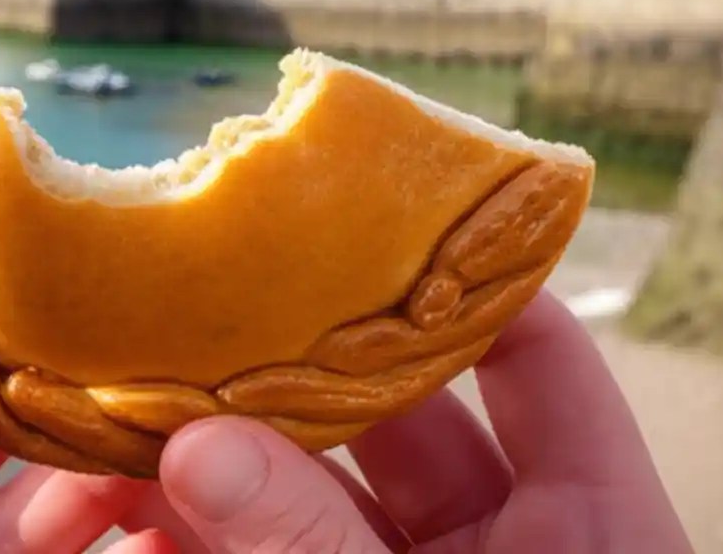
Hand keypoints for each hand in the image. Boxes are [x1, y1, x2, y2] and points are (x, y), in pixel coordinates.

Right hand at [119, 290, 693, 552]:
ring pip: (309, 497)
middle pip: (396, 417)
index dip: (469, 274)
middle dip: (298, 366)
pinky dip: (201, 543)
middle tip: (205, 303)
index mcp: (590, 528)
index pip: (536, 360)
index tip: (374, 203)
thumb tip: (196, 446)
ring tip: (140, 399)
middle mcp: (498, 552)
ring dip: (228, 456)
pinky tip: (132, 519)